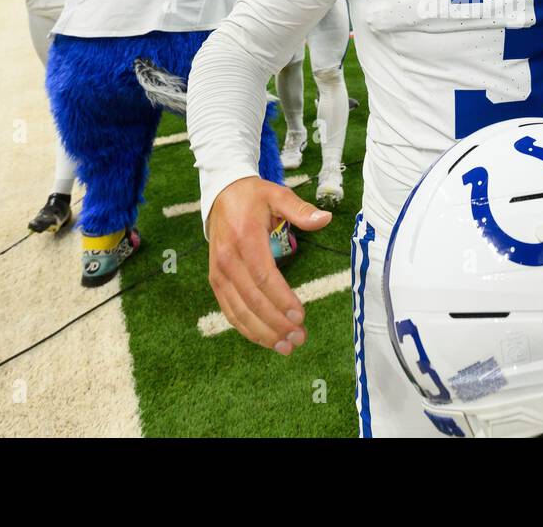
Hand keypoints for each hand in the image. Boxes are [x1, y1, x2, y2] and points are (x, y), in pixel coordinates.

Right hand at [207, 176, 332, 353]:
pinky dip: (246, 329)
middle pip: (252, 300)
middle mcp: (228, 260)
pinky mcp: (216, 281)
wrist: (221, 196)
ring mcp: (219, 273)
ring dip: (262, 333)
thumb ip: (301, 210)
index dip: (282, 299)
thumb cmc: (254, 198)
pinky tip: (266, 339)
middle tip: (299, 339)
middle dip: (276, 323)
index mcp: (245, 239)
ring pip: (239, 311)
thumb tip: (326, 219)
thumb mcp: (278, 195)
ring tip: (286, 347)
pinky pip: (229, 311)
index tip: (301, 316)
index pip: (264, 276)